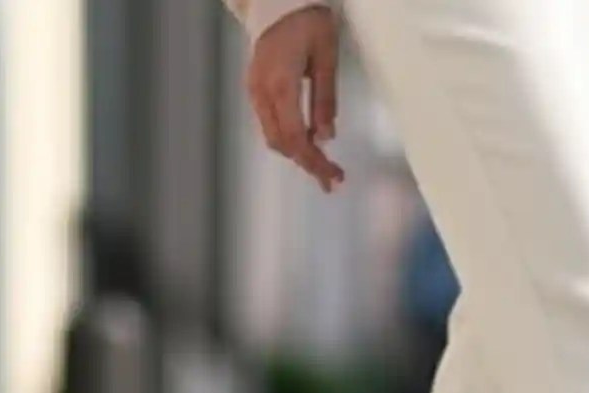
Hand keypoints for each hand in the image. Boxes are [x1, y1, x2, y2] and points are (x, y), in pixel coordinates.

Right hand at [246, 6, 345, 192]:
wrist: (280, 1)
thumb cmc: (309, 23)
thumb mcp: (326, 58)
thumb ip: (325, 99)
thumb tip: (326, 137)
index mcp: (280, 85)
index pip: (294, 137)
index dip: (314, 161)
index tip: (334, 177)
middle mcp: (261, 92)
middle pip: (281, 142)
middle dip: (307, 164)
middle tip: (332, 179)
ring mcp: (254, 91)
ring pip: (273, 136)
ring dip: (297, 153)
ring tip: (323, 166)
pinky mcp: (255, 88)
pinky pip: (270, 123)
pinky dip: (288, 138)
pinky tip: (308, 142)